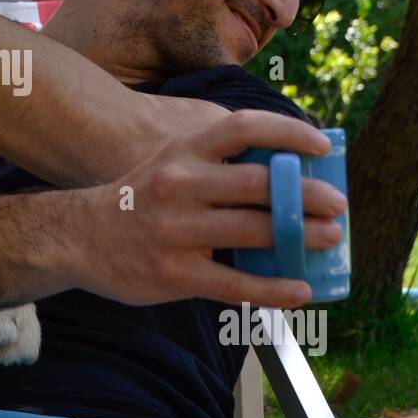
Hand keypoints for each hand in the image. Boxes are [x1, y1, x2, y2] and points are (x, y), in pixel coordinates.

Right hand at [67, 110, 346, 308]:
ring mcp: (176, 231)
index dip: (288, 133)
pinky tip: (301, 289)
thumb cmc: (140, 198)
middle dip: (308, 195)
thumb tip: (286, 171)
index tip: (321, 147)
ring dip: (301, 238)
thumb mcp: (171, 164)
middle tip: (339, 205)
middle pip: (259, 184)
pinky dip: (275, 289)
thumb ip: (216, 163)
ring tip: (329, 240)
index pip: (243, 128)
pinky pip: (236, 284)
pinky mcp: (174, 273)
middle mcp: (179, 185)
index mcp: (183, 152)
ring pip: (254, 233)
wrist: (79, 237)